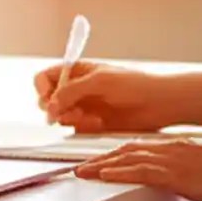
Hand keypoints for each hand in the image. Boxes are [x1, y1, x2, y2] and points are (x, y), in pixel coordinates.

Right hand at [34, 61, 174, 132]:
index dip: (42, 89)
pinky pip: (76, 129)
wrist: (158, 104)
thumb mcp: (99, 81)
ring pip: (62, 116)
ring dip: (72, 119)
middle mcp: (78, 88)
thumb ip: (71, 91)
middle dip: (56, 108)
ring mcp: (85, 106)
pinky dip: (84, 128)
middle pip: (49, 99)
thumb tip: (50, 105)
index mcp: (78, 71)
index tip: (48, 99)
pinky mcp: (93, 123)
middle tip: (71, 112)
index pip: (46, 77)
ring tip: (91, 118)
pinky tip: (99, 124)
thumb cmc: (135, 84)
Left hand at [74, 139, 201, 200]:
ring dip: (104, 165)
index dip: (119, 153)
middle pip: (130, 150)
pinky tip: (106, 175)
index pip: (143, 147)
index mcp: (183, 146)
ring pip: (130, 159)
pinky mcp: (178, 175)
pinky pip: (142, 172)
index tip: (103, 159)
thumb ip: (193, 172)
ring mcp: (175, 160)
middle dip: (105, 158)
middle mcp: (175, 148)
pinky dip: (121, 172)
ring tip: (84, 171)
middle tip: (84, 164)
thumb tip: (185, 180)